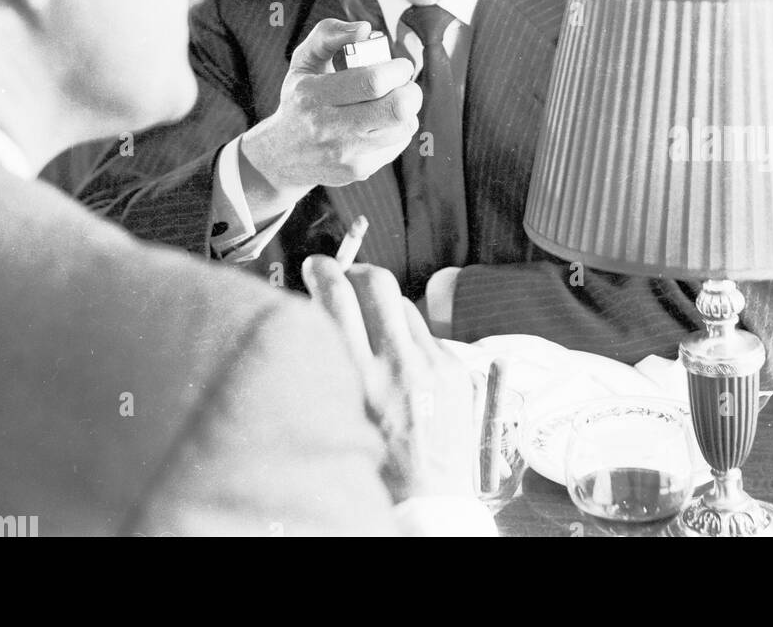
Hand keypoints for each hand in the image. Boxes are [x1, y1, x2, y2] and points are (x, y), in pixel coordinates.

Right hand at [240, 18, 420, 195]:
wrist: (283, 155)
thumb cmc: (300, 99)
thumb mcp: (304, 61)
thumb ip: (330, 34)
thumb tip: (365, 29)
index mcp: (314, 95)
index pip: (372, 82)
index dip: (397, 69)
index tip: (399, 65)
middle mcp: (329, 127)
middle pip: (396, 109)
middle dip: (410, 90)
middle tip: (402, 83)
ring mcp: (345, 153)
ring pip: (403, 127)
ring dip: (406, 110)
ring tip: (390, 101)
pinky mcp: (358, 170)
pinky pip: (398, 144)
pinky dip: (397, 129)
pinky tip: (379, 122)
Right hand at [302, 256, 475, 502]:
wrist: (427, 506)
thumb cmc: (371, 471)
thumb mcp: (335, 414)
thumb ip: (329, 363)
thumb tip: (320, 315)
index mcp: (357, 377)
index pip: (336, 296)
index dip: (323, 271)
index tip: (317, 265)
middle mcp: (397, 364)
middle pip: (377, 282)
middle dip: (357, 271)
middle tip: (346, 277)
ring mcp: (433, 364)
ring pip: (404, 304)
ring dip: (385, 305)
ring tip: (374, 323)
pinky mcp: (456, 370)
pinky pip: (427, 335)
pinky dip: (410, 338)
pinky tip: (403, 361)